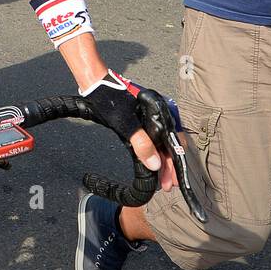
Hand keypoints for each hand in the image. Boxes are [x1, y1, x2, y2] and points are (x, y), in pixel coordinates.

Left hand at [81, 71, 179, 191]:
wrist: (96, 84)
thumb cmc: (110, 100)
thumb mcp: (126, 124)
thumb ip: (141, 144)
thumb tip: (155, 164)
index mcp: (160, 114)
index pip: (174, 143)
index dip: (174, 163)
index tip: (174, 179)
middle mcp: (158, 116)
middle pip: (169, 145)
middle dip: (169, 166)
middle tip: (168, 185)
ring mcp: (149, 119)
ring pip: (161, 144)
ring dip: (162, 162)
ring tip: (162, 179)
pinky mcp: (140, 121)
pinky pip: (152, 140)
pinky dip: (153, 153)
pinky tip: (152, 163)